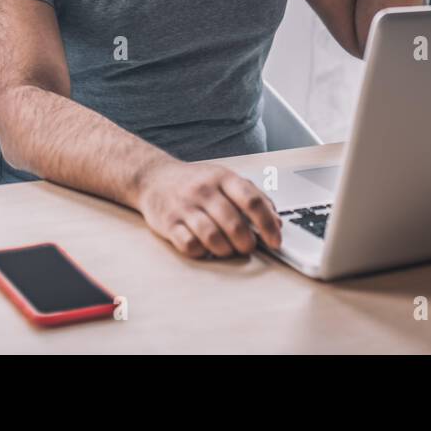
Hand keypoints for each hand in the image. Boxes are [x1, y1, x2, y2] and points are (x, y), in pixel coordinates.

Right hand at [136, 160, 282, 258]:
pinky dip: (202, 252)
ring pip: (212, 237)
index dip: (267, 224)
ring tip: (228, 249)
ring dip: (226, 250)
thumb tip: (277, 221)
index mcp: (223, 178)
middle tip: (248, 247)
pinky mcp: (169, 224)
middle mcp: (204, 191)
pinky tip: (205, 248)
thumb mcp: (225, 179)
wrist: (154, 178)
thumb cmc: (196, 182)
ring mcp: (185, 207)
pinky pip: (189, 245)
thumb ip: (253, 197)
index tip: (275, 240)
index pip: (252, 200)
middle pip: (233, 223)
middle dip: (246, 242)